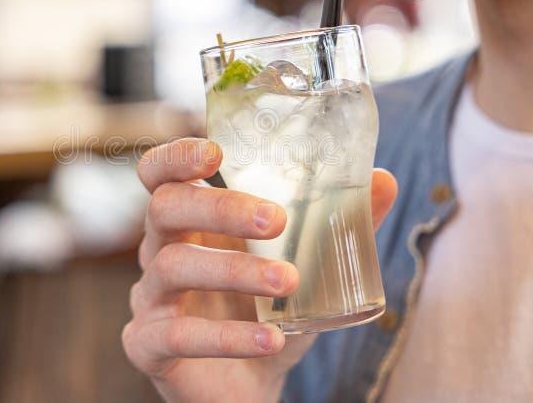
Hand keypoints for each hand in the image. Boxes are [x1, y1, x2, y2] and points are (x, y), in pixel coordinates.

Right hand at [122, 138, 397, 401]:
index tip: (215, 153)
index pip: (161, 175)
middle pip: (164, 208)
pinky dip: (226, 337)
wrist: (251, 385)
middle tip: (274, 218)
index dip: (177, 156)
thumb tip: (385, 181)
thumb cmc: (268, 313)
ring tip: (288, 281)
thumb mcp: (308, 268)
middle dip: (218, 206)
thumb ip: (338, 225)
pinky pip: (176, 335)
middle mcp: (162, 251)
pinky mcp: (148, 346)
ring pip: (172, 267)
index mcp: (191, 222)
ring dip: (234, 270)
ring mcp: (151, 300)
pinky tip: (272, 339)